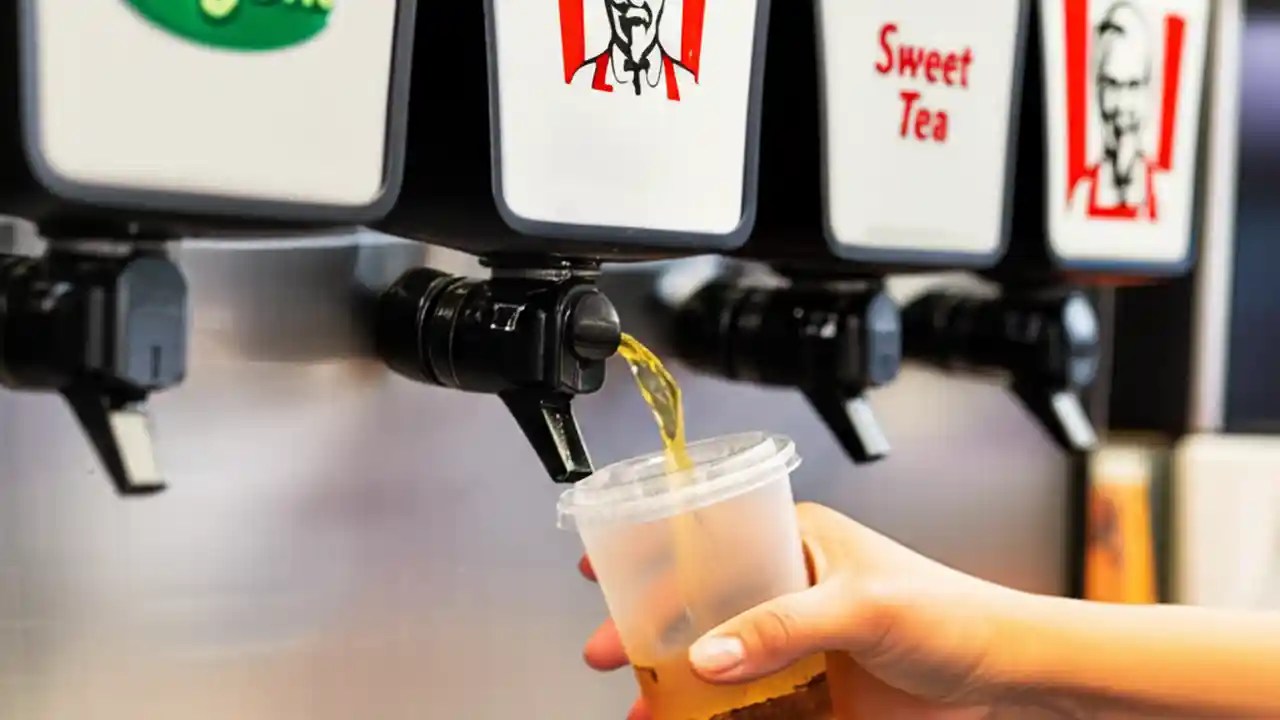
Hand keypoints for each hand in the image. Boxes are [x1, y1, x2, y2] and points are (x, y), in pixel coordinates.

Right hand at [580, 503, 1037, 718]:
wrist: (1003, 672)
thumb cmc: (949, 610)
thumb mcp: (858, 606)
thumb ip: (781, 627)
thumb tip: (706, 653)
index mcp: (795, 541)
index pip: (707, 538)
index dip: (650, 550)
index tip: (601, 567)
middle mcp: (787, 588)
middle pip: (698, 607)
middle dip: (647, 631)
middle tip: (606, 655)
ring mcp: (795, 643)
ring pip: (718, 662)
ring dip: (677, 687)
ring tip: (644, 713)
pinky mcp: (811, 692)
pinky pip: (750, 707)